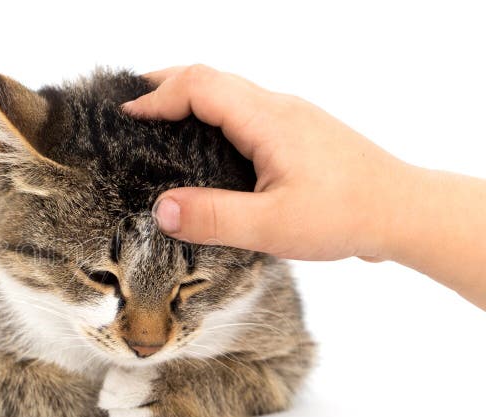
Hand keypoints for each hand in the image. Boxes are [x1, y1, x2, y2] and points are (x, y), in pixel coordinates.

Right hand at [123, 64, 408, 261]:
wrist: (404, 210)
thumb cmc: (345, 215)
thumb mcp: (273, 226)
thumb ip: (214, 218)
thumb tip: (160, 210)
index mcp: (266, 119)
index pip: (199, 85)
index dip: (157, 96)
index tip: (126, 116)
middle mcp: (276, 107)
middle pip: (210, 77)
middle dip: (165, 85)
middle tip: (131, 106)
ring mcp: (289, 116)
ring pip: (228, 91)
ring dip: (188, 97)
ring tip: (158, 120)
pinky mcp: (297, 131)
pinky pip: (244, 108)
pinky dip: (211, 112)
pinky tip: (205, 142)